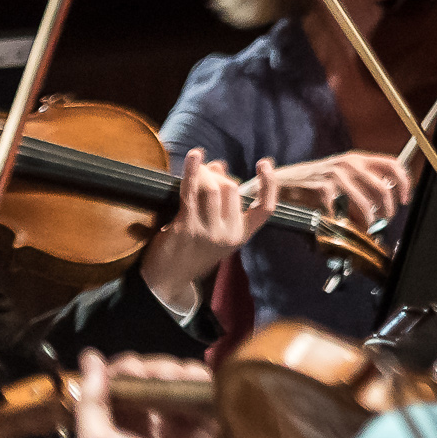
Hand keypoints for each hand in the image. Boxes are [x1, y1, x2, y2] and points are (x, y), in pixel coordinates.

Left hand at [66, 351, 229, 437]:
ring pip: (178, 376)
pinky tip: (201, 393)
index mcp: (114, 426)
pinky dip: (203, 382)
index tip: (135, 372)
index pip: (116, 380)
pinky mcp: (206, 421)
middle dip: (156, 369)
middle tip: (163, 380)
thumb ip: (90, 402)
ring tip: (183, 389)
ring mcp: (176, 420)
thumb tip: (88, 358)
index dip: (125, 368)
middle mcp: (143, 421)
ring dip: (181, 373)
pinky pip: (204, 388)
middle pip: (149, 373)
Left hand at [143, 150, 281, 312]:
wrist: (167, 281)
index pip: (266, 208)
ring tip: (197, 170)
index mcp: (241, 236)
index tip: (264, 163)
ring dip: (204, 173)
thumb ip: (222, 204)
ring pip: (213, 187)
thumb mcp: (217, 235)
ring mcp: (208, 231)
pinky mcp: (187, 226)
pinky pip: (191, 191)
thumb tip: (219, 164)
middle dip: (220, 174)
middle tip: (208, 171)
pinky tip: (195, 156)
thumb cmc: (192, 252)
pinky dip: (192, 169)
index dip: (269, 184)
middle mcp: (229, 234)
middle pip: (232, 189)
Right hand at [271, 150, 411, 228]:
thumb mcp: (342, 172)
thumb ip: (363, 179)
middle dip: (389, 207)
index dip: (404, 182)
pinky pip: (341, 210)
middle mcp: (349, 164)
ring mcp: (336, 176)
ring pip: (365, 202)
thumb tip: (387, 196)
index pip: (392, 164)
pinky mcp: (322, 189)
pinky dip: (345, 221)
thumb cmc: (314, 180)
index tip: (405, 198)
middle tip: (387, 218)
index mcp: (357, 158)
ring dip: (370, 219)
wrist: (283, 182)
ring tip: (368, 226)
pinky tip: (342, 223)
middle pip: (383, 187)